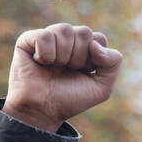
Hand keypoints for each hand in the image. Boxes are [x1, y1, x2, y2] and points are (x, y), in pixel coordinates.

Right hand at [3, 23, 122, 130]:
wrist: (43, 111)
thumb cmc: (70, 100)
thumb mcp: (101, 88)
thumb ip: (113, 63)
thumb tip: (95, 44)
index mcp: (85, 48)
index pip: (99, 38)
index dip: (93, 59)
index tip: (83, 73)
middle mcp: (67, 40)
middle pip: (84, 32)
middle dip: (78, 58)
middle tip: (67, 71)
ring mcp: (48, 37)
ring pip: (64, 30)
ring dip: (62, 57)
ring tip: (53, 68)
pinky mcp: (28, 39)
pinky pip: (45, 36)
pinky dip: (45, 55)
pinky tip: (39, 63)